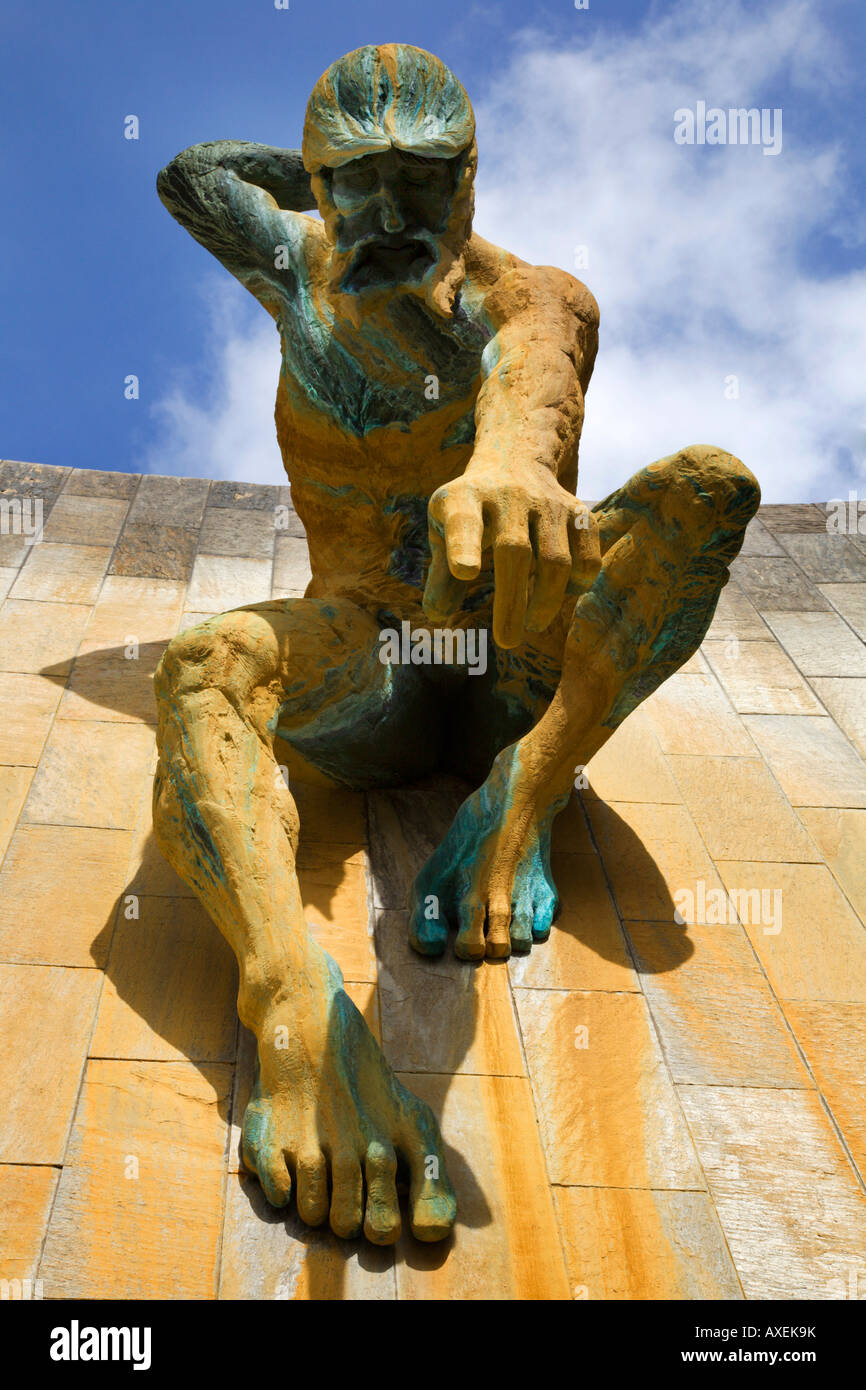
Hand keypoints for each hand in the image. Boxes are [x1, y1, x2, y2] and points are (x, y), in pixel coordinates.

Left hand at [423, 462, 600, 647]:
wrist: (514, 458)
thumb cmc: (471, 509)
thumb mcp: (444, 529)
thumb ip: (440, 573)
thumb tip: (438, 616)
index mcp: (465, 499)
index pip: (464, 521)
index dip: (463, 547)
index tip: (464, 573)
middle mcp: (508, 496)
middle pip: (514, 550)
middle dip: (511, 600)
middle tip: (506, 641)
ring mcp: (548, 503)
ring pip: (555, 559)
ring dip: (545, 601)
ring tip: (531, 626)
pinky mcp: (578, 512)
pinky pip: (587, 556)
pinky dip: (578, 585)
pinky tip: (562, 596)